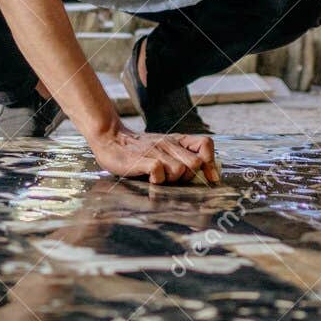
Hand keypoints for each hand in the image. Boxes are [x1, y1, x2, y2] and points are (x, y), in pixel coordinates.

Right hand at [89, 125, 220, 184]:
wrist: (109, 139)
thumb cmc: (137, 150)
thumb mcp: (162, 147)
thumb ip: (180, 156)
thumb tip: (204, 176)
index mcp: (177, 141)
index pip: (205, 144)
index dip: (211, 163)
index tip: (210, 179)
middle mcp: (169, 144)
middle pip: (196, 163)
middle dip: (189, 178)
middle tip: (174, 181)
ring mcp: (156, 151)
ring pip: (180, 170)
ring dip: (172, 180)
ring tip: (159, 179)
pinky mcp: (143, 159)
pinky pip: (159, 172)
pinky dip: (157, 181)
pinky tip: (149, 180)